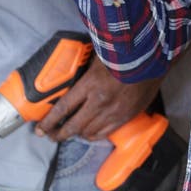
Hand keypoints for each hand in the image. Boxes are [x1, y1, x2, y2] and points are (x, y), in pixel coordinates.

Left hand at [34, 56, 161, 141]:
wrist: (150, 60)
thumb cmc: (123, 55)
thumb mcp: (97, 58)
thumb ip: (83, 69)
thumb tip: (68, 71)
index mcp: (90, 85)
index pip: (63, 108)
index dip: (49, 122)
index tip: (39, 129)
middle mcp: (100, 102)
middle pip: (74, 126)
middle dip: (59, 133)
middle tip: (50, 135)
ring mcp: (114, 112)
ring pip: (89, 132)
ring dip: (77, 134)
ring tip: (69, 133)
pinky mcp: (126, 117)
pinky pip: (105, 133)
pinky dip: (94, 135)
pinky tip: (89, 133)